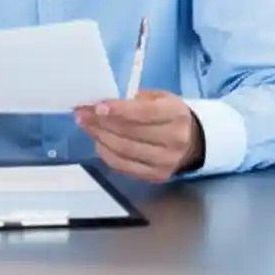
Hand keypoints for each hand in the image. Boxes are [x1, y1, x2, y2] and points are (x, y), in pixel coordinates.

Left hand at [74, 90, 204, 182]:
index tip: (97, 107)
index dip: (119, 110)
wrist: (193, 142)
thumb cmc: (169, 115)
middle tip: (82, 114)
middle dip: (101, 123)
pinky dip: (107, 154)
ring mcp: (166, 161)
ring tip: (86, 125)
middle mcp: (174, 140)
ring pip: (124, 150)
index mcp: (176, 114)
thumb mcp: (160, 98)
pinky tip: (98, 142)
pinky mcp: (156, 176)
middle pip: (130, 133)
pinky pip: (124, 166)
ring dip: (100, 137)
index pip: (144, 113)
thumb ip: (135, 100)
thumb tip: (102, 105)